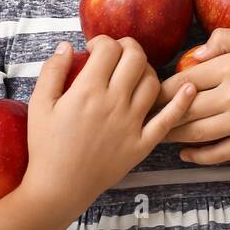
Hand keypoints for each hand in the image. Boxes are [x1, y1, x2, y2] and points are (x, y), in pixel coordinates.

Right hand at [24, 34, 198, 210]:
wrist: (58, 188)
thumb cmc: (46, 147)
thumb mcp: (39, 105)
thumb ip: (52, 71)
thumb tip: (67, 46)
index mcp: (88, 90)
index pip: (108, 48)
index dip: (102, 41)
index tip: (94, 49)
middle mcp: (114, 102)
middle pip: (135, 58)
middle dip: (127, 46)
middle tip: (117, 53)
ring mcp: (132, 123)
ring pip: (152, 82)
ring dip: (146, 68)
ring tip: (133, 72)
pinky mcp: (142, 143)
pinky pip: (168, 119)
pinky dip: (182, 102)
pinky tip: (190, 88)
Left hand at [148, 28, 229, 164]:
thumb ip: (223, 40)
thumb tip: (195, 56)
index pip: (184, 80)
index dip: (161, 88)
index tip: (147, 91)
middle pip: (184, 108)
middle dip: (159, 113)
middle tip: (141, 115)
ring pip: (195, 132)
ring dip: (171, 135)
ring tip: (155, 134)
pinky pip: (218, 153)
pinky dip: (197, 156)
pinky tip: (184, 153)